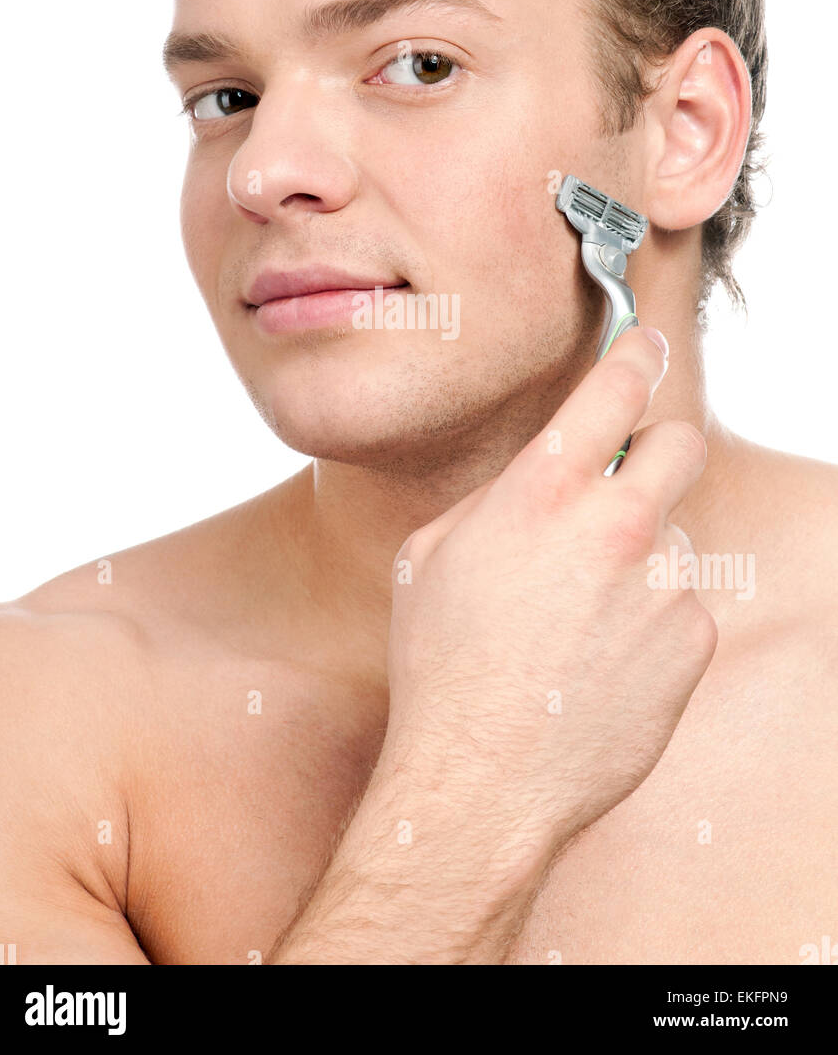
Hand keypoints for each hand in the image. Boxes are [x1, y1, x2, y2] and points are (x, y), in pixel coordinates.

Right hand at [383, 327, 715, 876]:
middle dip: (660, 447)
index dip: (636, 355)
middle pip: (681, 442)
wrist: (483, 778)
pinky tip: (600, 659)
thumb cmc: (443, 666)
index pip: (616, 387)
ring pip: (672, 535)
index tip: (646, 348)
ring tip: (581, 618)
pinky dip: (651, 621)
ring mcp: (664, 583)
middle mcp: (615, 524)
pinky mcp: (692, 639)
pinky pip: (681, 604)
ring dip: (640, 557)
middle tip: (632, 476)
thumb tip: (540, 476)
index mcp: (542, 489)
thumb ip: (500, 497)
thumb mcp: (435, 553)